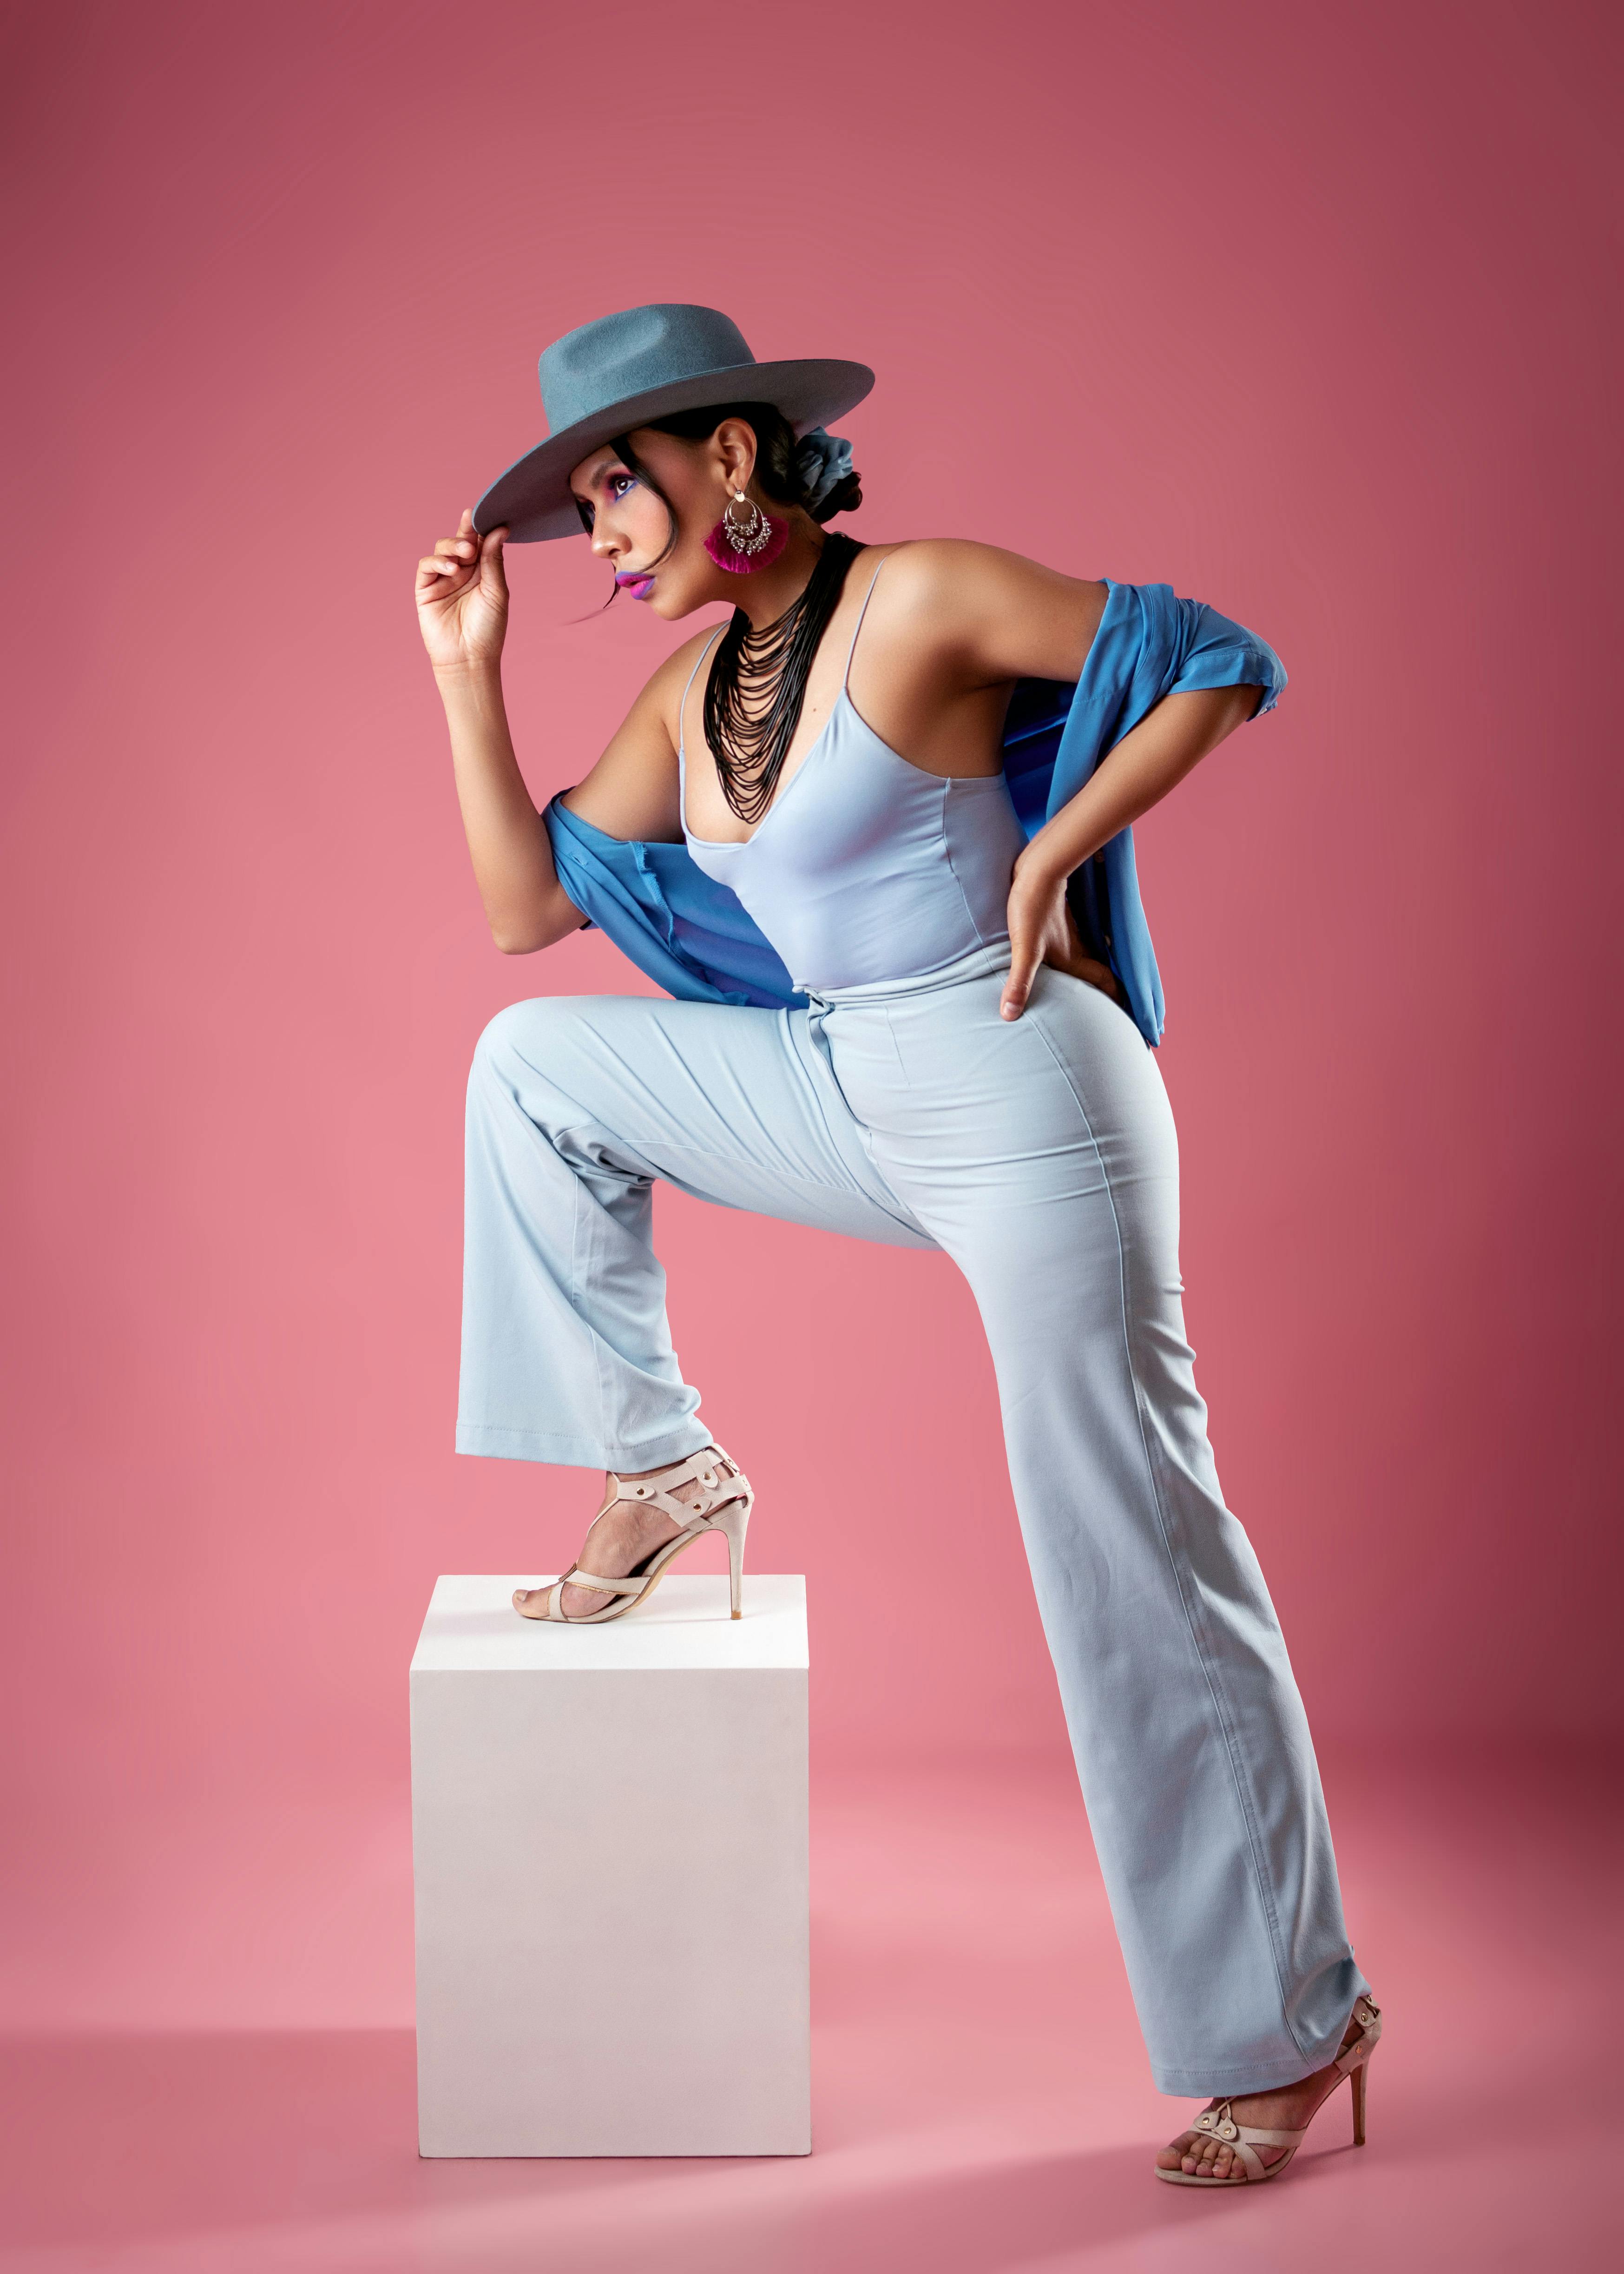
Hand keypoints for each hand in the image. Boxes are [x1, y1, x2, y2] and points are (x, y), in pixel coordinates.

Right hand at [416, 508, 508, 675]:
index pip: (478, 542)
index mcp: (481, 571)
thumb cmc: (488, 629)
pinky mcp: (425, 589)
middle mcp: (461, 572)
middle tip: (472, 539)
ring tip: (465, 556)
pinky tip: (452, 569)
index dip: (479, 527)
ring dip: (452, 546)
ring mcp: (442, 579)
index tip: (484, 514)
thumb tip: (500, 529)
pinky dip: (437, 562)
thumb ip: (493, 559)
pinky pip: (426, 566)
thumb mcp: (496, 591)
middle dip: (464, 534)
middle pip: (459, 541)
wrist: (470, 658)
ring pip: (441, 549)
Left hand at [1001, 852, 1126, 1020]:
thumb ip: (1020, 983)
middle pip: (1097, 969)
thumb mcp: (1025, 950)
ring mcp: (1066, 930)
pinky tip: (1068, 947)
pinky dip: (1079, 947)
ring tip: (1096, 981)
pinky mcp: (1056, 916)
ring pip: (1086, 952)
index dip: (1117, 996)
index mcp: (1071, 957)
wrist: (1036, 868)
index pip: (1103, 980)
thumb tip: (1009, 1015)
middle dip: (1108, 985)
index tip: (1129, 1011)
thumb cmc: (1030, 907)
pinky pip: (1074, 938)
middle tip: (1118, 1002)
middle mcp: (1073, 945)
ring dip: (1094, 965)